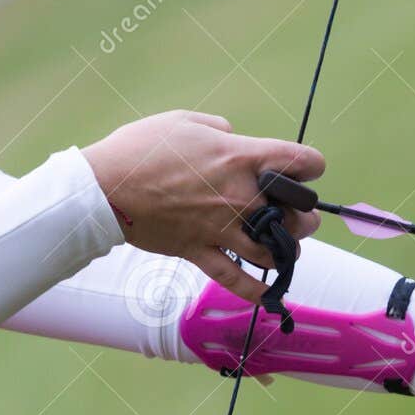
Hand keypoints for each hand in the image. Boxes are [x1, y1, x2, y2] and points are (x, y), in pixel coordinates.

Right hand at [83, 111, 326, 301]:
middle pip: (300, 217)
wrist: (103, 186)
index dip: (311, 166)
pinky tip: (269, 293)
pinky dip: (255, 291)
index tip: (304, 170)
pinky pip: (236, 280)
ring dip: (285, 251)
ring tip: (281, 245)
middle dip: (304, 216)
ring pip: (276, 253)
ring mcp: (223, 228)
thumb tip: (234, 137)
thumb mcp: (184, 121)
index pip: (304, 163)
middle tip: (295, 214)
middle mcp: (241, 196)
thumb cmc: (141, 148)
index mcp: (242, 158)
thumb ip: (220, 129)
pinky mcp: (202, 252)